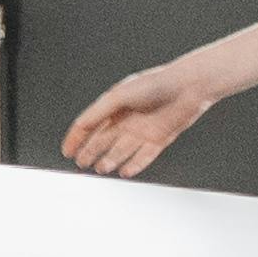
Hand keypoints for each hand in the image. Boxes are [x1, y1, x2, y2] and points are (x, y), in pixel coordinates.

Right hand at [63, 56, 223, 178]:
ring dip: (110, 160)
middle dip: (90, 152)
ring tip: (101, 168)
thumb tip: (81, 126)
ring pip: (121, 151)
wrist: (189, 86)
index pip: (89, 125)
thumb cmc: (155, 84)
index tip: (67, 152)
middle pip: (103, 140)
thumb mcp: (120, 95)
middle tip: (81, 164)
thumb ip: (98, 112)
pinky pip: (144, 156)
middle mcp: (126, 119)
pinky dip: (134, 165)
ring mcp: (142, 130)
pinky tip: (125, 172)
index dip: (76, 138)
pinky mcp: (159, 139)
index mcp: (114, 106)